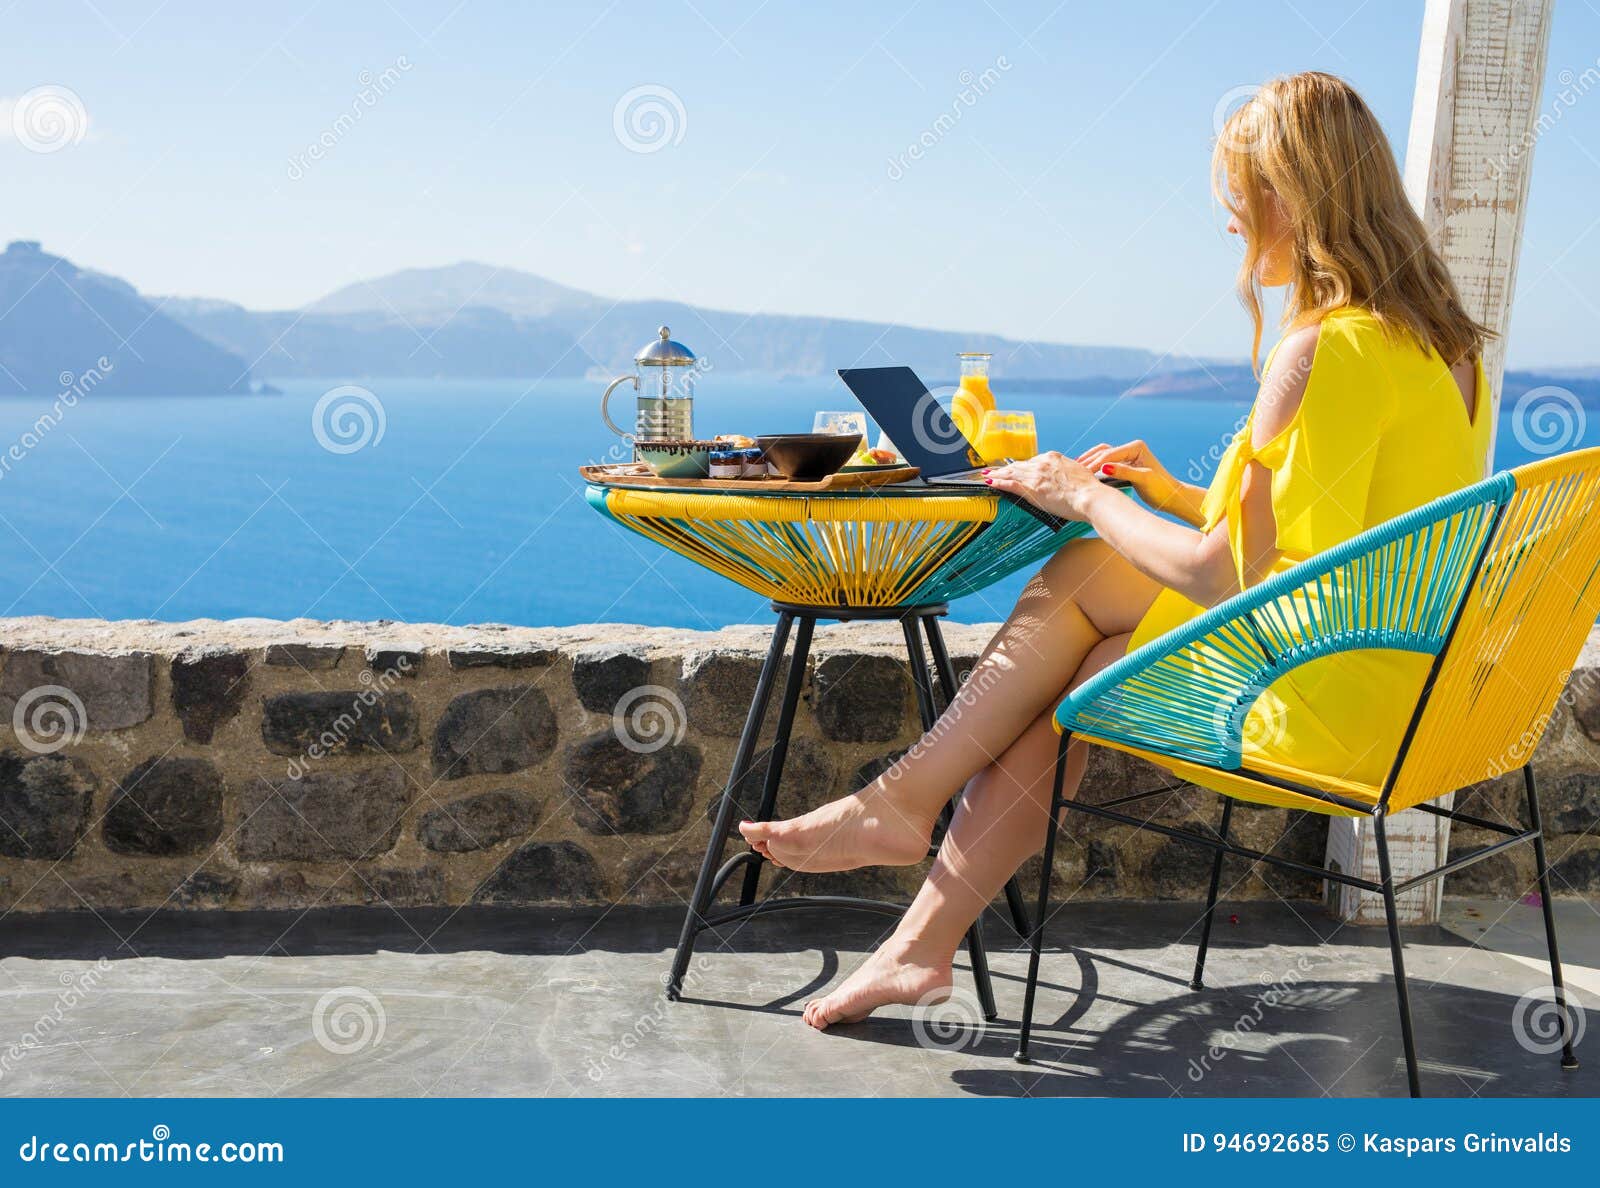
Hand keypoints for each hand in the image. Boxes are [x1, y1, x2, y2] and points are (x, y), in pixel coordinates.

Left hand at [983, 451, 1102, 520]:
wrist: (1089, 496)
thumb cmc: (1088, 488)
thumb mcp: (1077, 472)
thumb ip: (1066, 472)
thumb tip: (1064, 476)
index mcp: (1053, 458)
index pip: (1032, 462)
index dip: (1022, 467)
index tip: (1016, 469)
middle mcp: (1042, 463)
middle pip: (1018, 466)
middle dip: (1005, 469)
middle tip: (994, 470)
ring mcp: (1035, 475)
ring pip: (1011, 473)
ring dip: (997, 474)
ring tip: (987, 475)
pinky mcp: (1031, 488)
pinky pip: (1010, 484)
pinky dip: (998, 482)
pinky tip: (990, 482)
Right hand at [1076, 440, 1186, 514]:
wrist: (1171, 497)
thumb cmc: (1161, 488)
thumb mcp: (1143, 479)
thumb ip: (1124, 472)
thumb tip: (1104, 468)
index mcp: (1136, 447)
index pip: (1110, 454)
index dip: (1095, 463)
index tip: (1082, 473)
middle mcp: (1131, 448)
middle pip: (1104, 452)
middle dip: (1089, 460)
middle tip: (1073, 470)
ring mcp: (1128, 456)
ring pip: (1103, 455)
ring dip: (1090, 461)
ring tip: (1075, 469)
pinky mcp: (1126, 465)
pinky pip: (1106, 463)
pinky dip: (1096, 467)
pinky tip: (1086, 473)